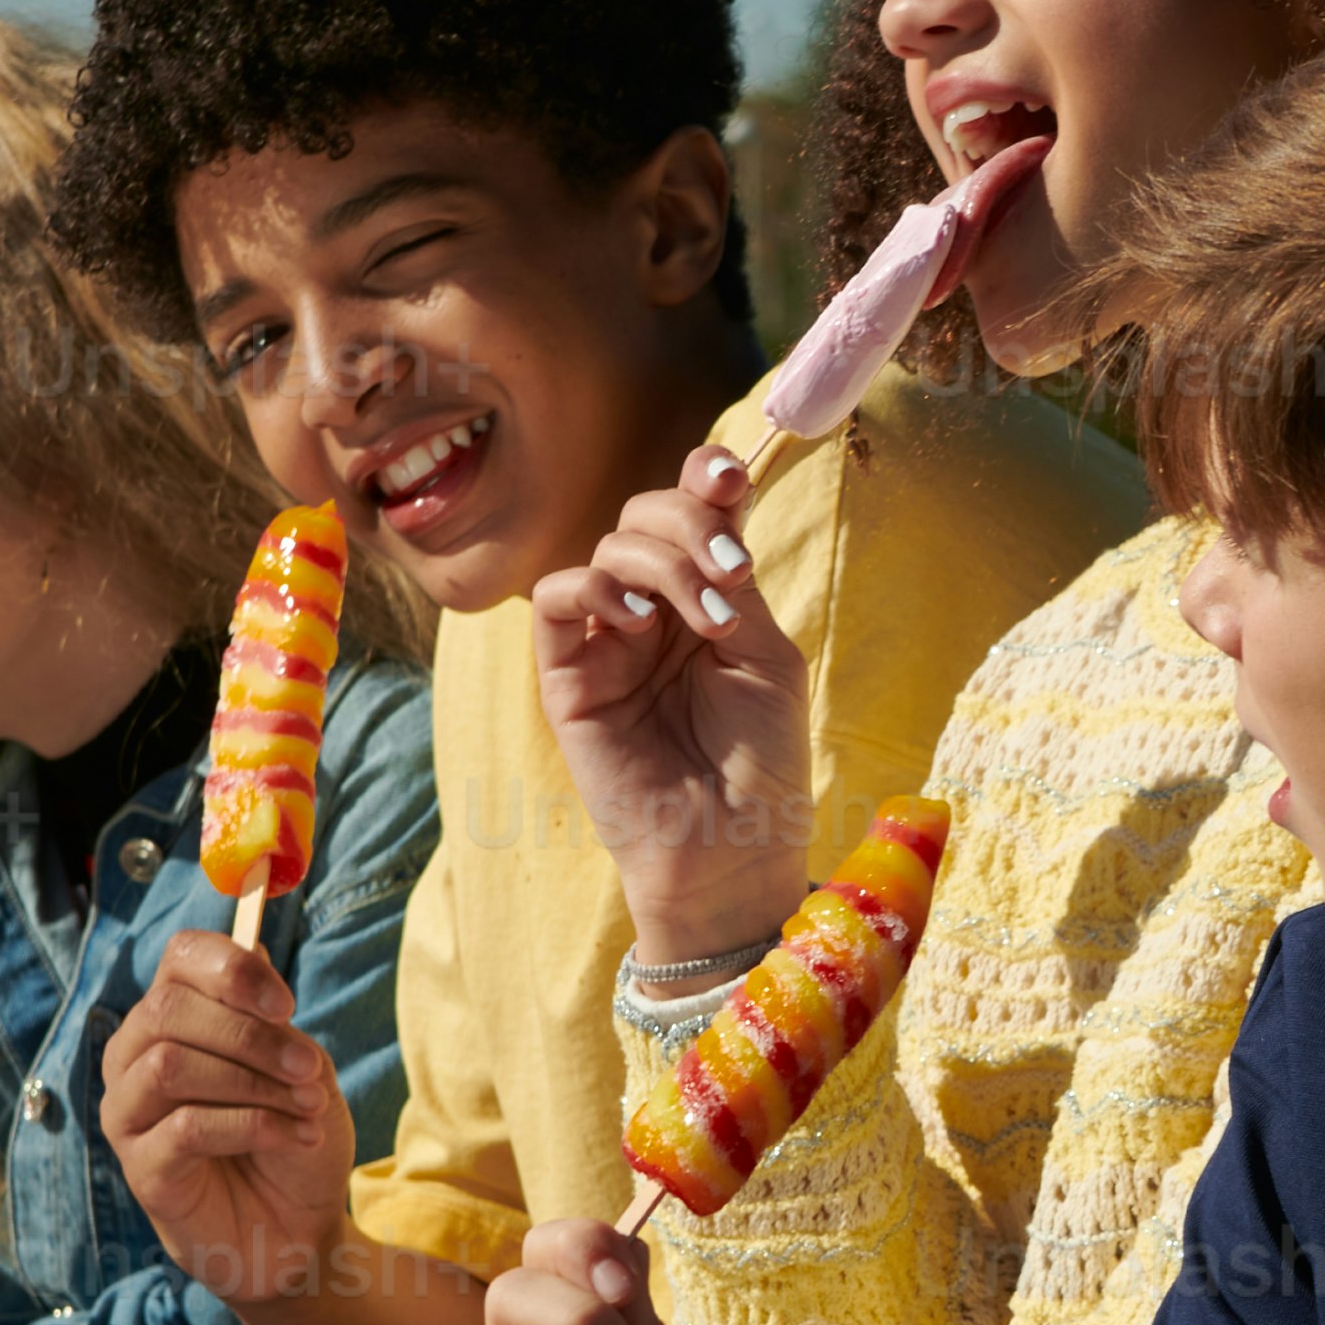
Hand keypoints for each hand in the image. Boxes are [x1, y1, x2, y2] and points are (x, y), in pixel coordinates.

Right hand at [99, 933, 356, 1294]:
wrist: (301, 1228)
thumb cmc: (295, 1137)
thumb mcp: (301, 1067)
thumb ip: (270, 1017)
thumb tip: (251, 947)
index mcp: (175, 1017)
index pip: (179, 958)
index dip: (231, 969)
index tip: (287, 1005)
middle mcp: (136, 1056)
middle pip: (168, 1009)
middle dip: (251, 1035)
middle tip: (308, 1069)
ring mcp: (128, 1113)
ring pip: (168, 1064)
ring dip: (251, 1082)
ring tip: (307, 1107)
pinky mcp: (139, 1168)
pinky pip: (184, 1127)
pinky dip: (252, 1126)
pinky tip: (294, 1139)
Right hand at [528, 460, 816, 946]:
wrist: (728, 848)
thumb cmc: (760, 764)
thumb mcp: (767, 654)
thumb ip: (735, 576)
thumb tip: (713, 492)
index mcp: (709, 600)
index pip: (694, 514)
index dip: (704, 479)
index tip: (727, 476)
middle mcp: (655, 612)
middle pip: (647, 514)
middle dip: (691, 523)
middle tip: (732, 573)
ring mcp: (608, 640)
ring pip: (611, 546)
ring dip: (665, 563)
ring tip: (708, 620)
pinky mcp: (567, 675)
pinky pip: (557, 596)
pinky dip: (598, 587)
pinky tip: (642, 623)